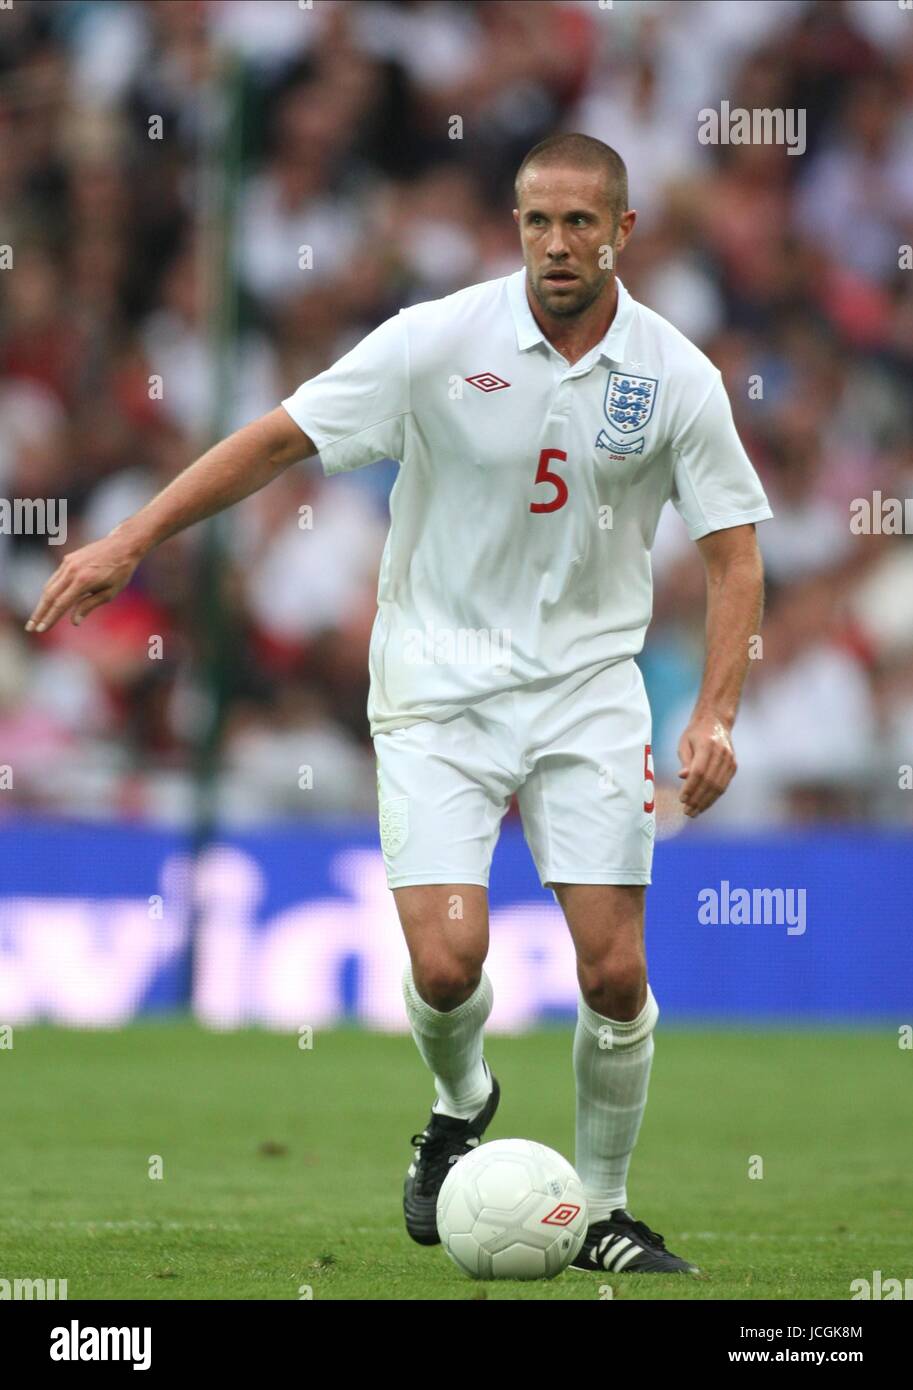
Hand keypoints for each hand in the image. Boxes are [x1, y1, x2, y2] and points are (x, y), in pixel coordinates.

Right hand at [25, 533, 140, 633]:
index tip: (40, 629)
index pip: (61, 604)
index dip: (49, 618)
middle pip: (49, 596)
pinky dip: (50, 591)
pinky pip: (55, 577)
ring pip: (49, 586)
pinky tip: (48, 602)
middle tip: (30, 628)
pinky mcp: (68, 558)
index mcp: (83, 581)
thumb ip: (89, 605)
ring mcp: (68, 562)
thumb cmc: (120, 572)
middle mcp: (72, 571)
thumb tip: (74, 622)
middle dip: (39, 613)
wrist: (123, 545)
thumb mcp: (110, 593)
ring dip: (42, 603)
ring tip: (37, 618)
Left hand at [677, 715, 736, 817]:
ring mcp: (730, 760)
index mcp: (707, 744)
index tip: (681, 799)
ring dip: (706, 801)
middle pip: (710, 781)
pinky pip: (724, 785)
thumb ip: (685, 761)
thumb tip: (682, 778)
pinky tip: (704, 804)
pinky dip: (714, 796)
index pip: (699, 771)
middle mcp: (721, 753)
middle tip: (687, 811)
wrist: (716, 721)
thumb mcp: (685, 743)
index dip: (690, 787)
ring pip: (719, 786)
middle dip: (698, 799)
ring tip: (694, 812)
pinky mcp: (734, 765)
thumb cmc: (695, 733)